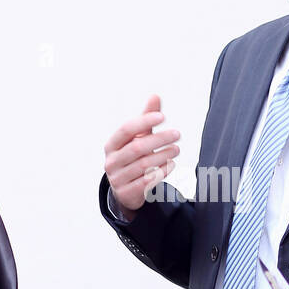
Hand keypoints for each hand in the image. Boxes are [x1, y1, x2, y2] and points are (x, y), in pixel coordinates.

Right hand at [104, 95, 180, 218]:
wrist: (125, 190)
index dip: (144, 121)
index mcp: (112, 145)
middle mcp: (111, 161)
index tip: (162, 117)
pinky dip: (161, 171)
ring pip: (143, 165)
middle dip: (159, 139)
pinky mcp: (126, 193)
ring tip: (177, 149)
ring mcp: (117, 179)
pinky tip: (171, 164)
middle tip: (177, 134)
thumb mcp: (137, 138)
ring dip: (163, 155)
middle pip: (137, 147)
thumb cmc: (133, 158)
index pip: (126, 129)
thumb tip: (155, 95)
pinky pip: (146, 181)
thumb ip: (146, 119)